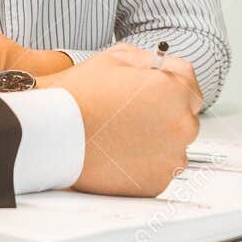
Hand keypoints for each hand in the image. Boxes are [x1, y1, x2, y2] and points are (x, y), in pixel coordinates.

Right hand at [41, 43, 202, 196]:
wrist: (51, 134)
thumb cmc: (77, 96)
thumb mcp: (115, 57)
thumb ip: (149, 59)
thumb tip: (160, 66)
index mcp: (175, 92)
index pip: (190, 85)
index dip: (167, 85)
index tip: (151, 91)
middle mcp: (181, 126)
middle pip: (183, 117)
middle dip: (162, 114)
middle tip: (129, 115)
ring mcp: (170, 159)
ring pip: (172, 147)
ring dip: (155, 141)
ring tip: (120, 136)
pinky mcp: (155, 184)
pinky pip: (158, 171)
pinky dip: (143, 165)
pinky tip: (118, 153)